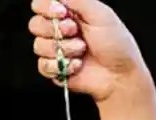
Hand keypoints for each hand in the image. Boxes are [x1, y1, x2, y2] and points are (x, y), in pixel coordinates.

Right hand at [29, 0, 148, 103]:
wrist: (120, 76)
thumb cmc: (116, 44)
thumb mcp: (101, 14)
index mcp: (69, 13)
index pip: (40, 4)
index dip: (46, 8)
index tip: (62, 13)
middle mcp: (60, 30)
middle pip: (35, 24)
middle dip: (55, 30)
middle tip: (75, 32)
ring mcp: (57, 51)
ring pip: (38, 46)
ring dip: (63, 49)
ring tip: (81, 51)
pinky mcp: (56, 70)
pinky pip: (43, 66)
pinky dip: (61, 66)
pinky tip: (77, 66)